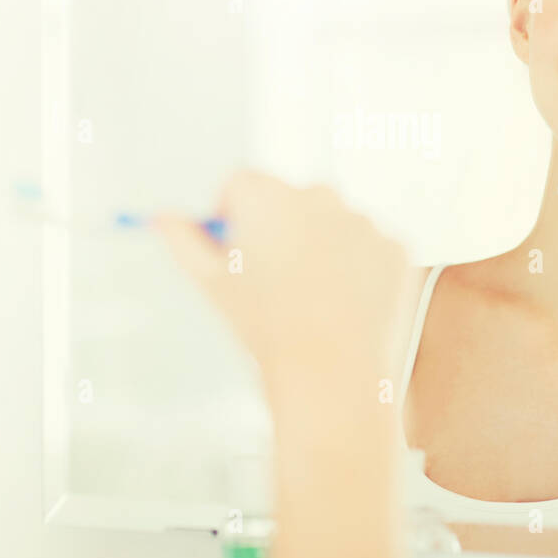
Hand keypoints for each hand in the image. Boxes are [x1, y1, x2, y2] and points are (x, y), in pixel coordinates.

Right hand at [155, 170, 412, 404]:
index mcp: (269, 197)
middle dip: (279, 227)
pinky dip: (359, 268)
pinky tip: (346, 305)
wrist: (333, 376)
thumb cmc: (266, 332)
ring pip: (333, 223)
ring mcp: (363, 219)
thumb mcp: (213, 286)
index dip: (232, 213)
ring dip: (321, 247)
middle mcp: (319, 195)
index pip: (241, 182)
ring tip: (312, 301)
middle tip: (273, 279)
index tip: (234, 246)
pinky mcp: (396, 245)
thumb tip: (161, 218)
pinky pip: (369, 247)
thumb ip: (184, 242)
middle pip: (290, 198)